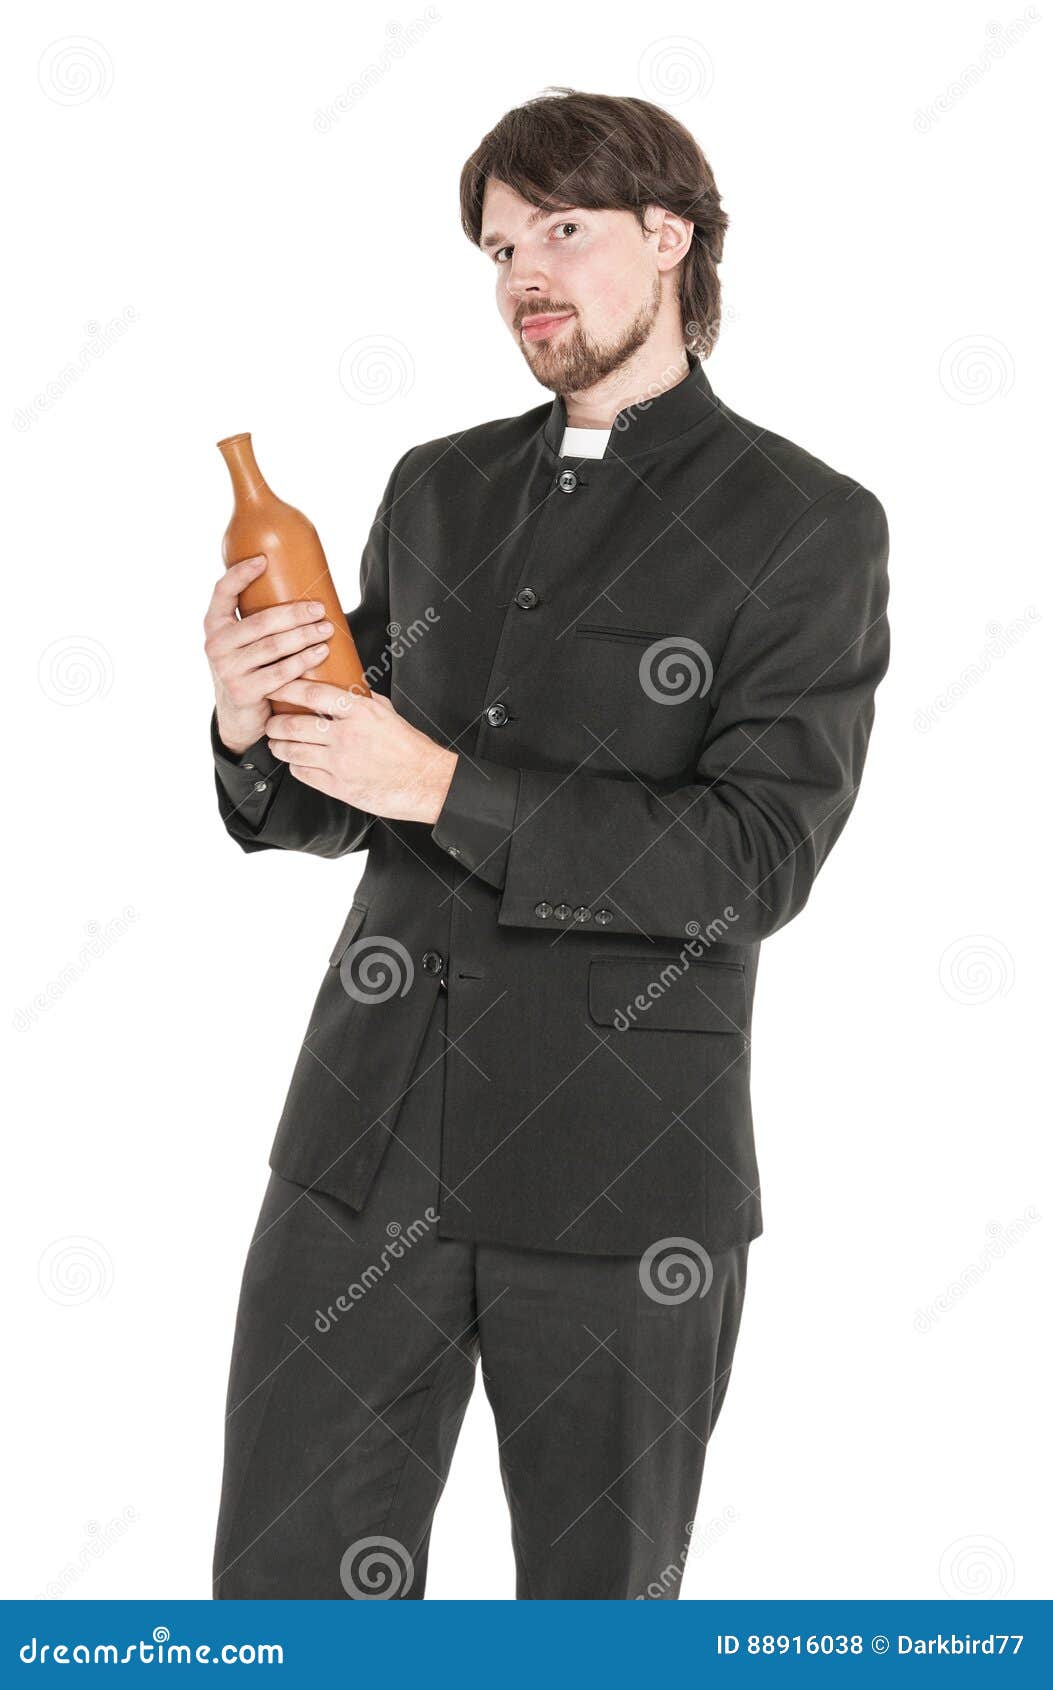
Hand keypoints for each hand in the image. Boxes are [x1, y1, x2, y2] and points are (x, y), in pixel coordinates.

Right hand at [203, 555, 336, 754]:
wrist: (238, 716)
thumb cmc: (250, 668)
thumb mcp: (242, 641)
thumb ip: (256, 619)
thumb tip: (301, 588)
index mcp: (214, 624)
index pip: (222, 591)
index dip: (241, 574)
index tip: (263, 559)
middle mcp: (216, 644)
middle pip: (260, 621)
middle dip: (294, 613)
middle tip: (319, 608)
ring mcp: (228, 669)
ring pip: (274, 646)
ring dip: (305, 636)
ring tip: (326, 628)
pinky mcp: (243, 691)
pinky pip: (280, 672)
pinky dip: (304, 661)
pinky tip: (321, 652)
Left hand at [263, 677, 457, 824]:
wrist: (425, 781)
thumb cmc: (409, 747)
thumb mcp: (387, 713)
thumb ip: (361, 700)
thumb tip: (343, 687)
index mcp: (360, 712)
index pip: (312, 694)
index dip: (288, 688)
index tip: (276, 687)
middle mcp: (346, 736)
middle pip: (294, 725)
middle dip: (275, 723)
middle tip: (271, 722)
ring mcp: (340, 763)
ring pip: (293, 752)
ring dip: (279, 746)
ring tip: (276, 742)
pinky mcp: (339, 787)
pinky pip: (304, 774)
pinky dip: (295, 767)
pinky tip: (296, 762)